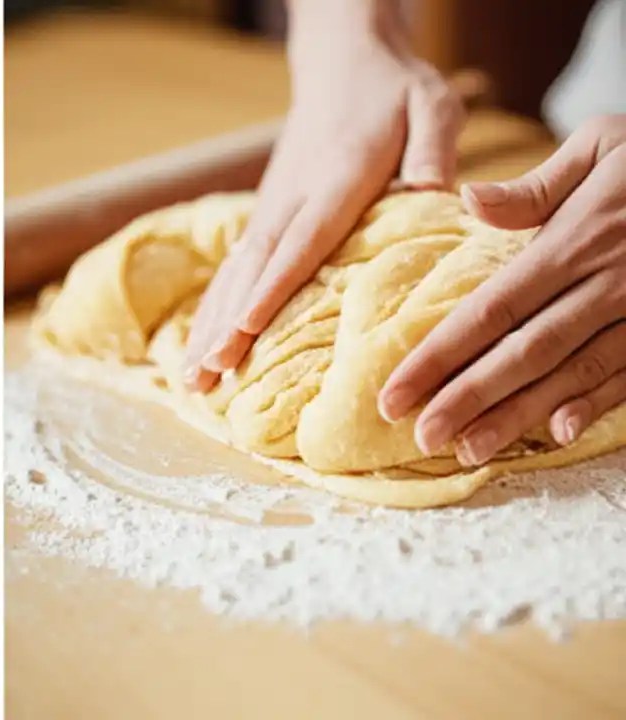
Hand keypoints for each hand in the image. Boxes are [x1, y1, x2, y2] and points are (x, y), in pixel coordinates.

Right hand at [184, 0, 463, 390]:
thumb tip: (430, 194)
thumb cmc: (394, 92)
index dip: (271, 288)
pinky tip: (197, 349)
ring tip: (193, 379)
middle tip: (209, 373)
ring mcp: (271, 208)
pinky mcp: (265, 217)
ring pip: (234, 275)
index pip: (300, 242)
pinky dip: (211, 311)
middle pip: (254, 269)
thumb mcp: (431, 105)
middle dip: (227, 324)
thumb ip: (433, 148)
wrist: (343, 65)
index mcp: (335, 179)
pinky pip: (233, 271)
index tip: (245, 330)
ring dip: (209, 328)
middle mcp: (291, 199)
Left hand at [379, 115, 625, 465]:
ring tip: (469, 449)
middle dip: (468, 398)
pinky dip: (596, 404)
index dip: (440, 355)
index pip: (492, 309)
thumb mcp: (602, 144)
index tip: (395, 390)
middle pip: (524, 352)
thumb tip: (467, 199)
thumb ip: (534, 187)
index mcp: (575, 241)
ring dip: (519, 414)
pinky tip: (557, 432)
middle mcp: (607, 282)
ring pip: (572, 373)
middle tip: (421, 436)